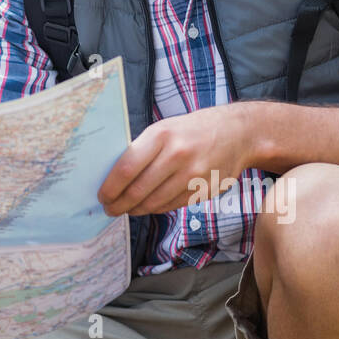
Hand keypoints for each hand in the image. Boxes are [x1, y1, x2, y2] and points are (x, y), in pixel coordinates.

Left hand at [98, 103, 256, 216]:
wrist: (237, 133)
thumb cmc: (192, 130)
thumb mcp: (164, 128)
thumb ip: (142, 150)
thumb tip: (113, 176)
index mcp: (160, 135)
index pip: (126, 169)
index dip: (110, 188)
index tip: (102, 196)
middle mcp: (177, 155)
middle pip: (138, 190)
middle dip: (119, 204)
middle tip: (110, 209)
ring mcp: (193, 175)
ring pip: (155, 203)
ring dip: (136, 209)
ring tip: (127, 209)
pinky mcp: (204, 191)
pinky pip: (172, 206)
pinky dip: (157, 209)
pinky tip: (149, 206)